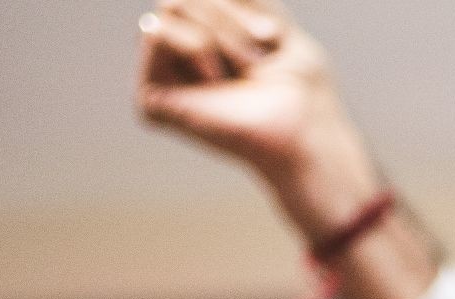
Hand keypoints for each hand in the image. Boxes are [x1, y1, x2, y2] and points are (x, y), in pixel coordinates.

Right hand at [137, 0, 376, 237]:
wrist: (302, 130)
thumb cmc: (300, 86)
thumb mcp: (275, 23)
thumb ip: (240, 0)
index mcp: (211, 40)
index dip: (240, 5)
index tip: (271, 38)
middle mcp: (183, 56)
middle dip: (227, 17)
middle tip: (255, 61)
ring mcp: (165, 77)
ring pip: (169, 5)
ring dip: (218, 32)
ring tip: (237, 73)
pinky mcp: (152, 97)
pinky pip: (154, 31)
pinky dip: (195, 48)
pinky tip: (215, 83)